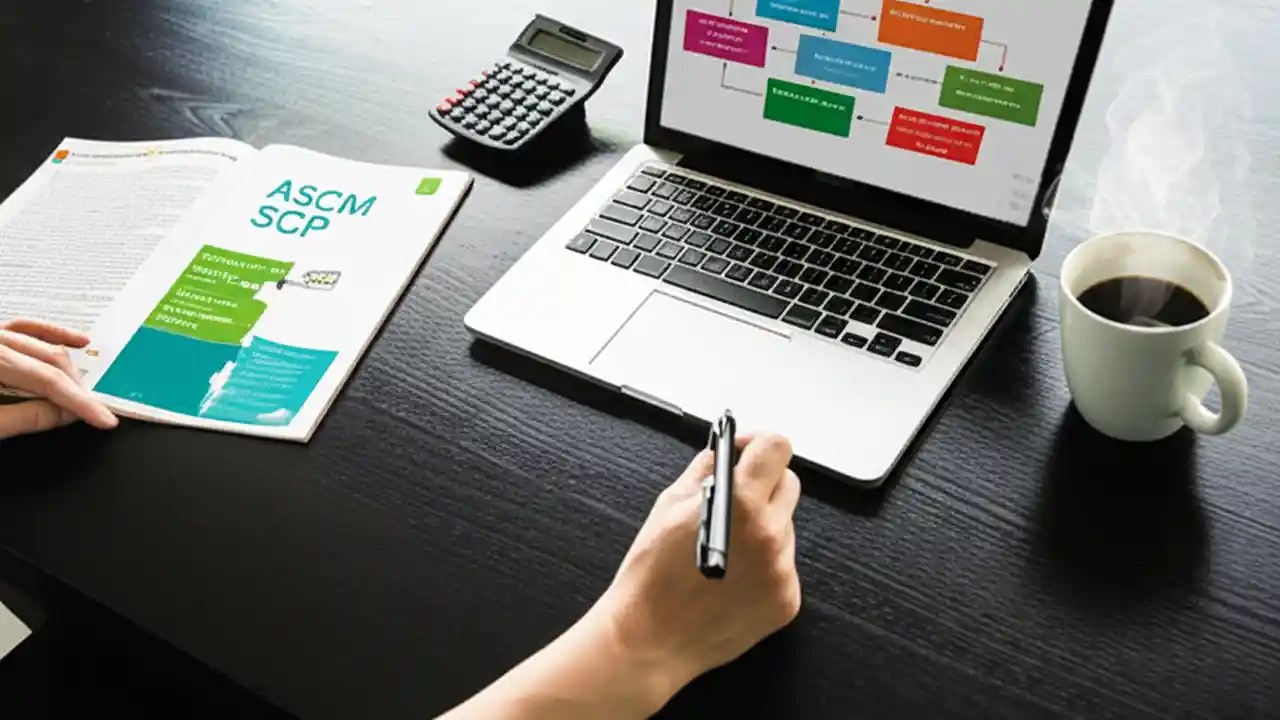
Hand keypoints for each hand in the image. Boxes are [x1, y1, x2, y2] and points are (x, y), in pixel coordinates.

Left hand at [0, 319, 117, 438]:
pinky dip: (52, 334)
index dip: (78, 401)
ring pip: (43, 343)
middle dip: (74, 387)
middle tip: (91, 412)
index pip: (47, 379)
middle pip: (50, 360)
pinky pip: (25, 327)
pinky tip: (77, 341)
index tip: (104, 419)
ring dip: (68, 365)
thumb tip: (67, 414)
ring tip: (83, 389)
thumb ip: (25, 417)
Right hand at [440, 433, 801, 719]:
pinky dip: (763, 565)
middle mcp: (769, 535)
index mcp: (740, 504)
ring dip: (761, 527)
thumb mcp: (668, 506)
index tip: (743, 451)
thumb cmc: (651, 576)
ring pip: (785, 527)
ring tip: (725, 549)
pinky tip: (733, 578)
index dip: (758, 443)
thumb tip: (723, 454)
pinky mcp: (786, 600)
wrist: (650, 639)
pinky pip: (783, 566)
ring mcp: (782, 571)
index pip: (776, 447)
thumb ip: (704, 471)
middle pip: (788, 484)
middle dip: (762, 484)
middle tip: (733, 499)